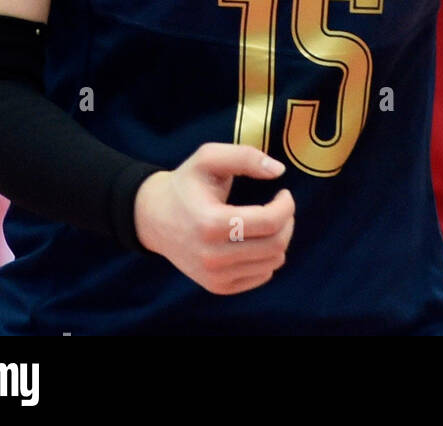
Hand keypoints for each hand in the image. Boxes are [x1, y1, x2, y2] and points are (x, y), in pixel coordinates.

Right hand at [134, 143, 295, 293]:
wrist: (154, 217)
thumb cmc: (185, 183)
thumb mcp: (209, 157)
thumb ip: (245, 156)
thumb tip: (279, 171)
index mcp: (210, 223)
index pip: (269, 222)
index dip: (287, 205)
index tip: (284, 193)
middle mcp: (211, 256)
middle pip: (275, 245)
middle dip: (287, 222)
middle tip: (280, 207)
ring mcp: (214, 276)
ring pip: (272, 263)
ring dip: (280, 239)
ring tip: (268, 221)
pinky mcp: (217, 286)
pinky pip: (261, 276)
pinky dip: (268, 257)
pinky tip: (256, 239)